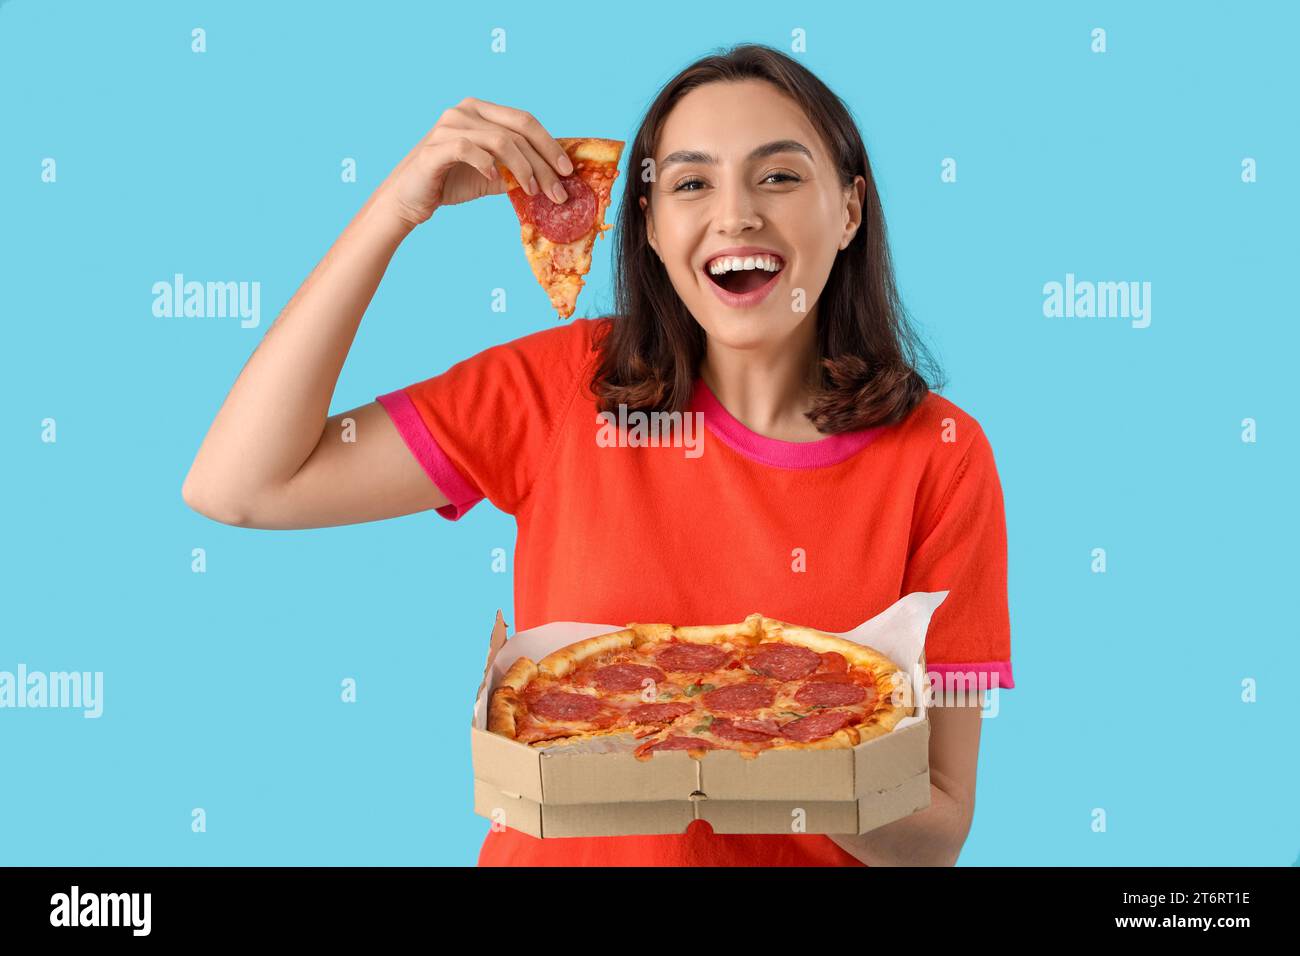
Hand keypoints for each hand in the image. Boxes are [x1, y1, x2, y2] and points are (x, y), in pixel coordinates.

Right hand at [382, 97, 574, 227]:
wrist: (409, 198)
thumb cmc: (451, 182)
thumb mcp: (492, 176)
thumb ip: (517, 170)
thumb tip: (554, 180)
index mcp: (481, 111)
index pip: (525, 121)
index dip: (550, 144)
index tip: (568, 171)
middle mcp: (466, 110)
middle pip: (518, 129)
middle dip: (544, 162)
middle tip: (558, 190)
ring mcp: (449, 124)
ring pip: (500, 140)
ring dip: (523, 168)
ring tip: (533, 192)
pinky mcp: (435, 146)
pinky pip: (469, 150)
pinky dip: (487, 165)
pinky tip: (496, 180)